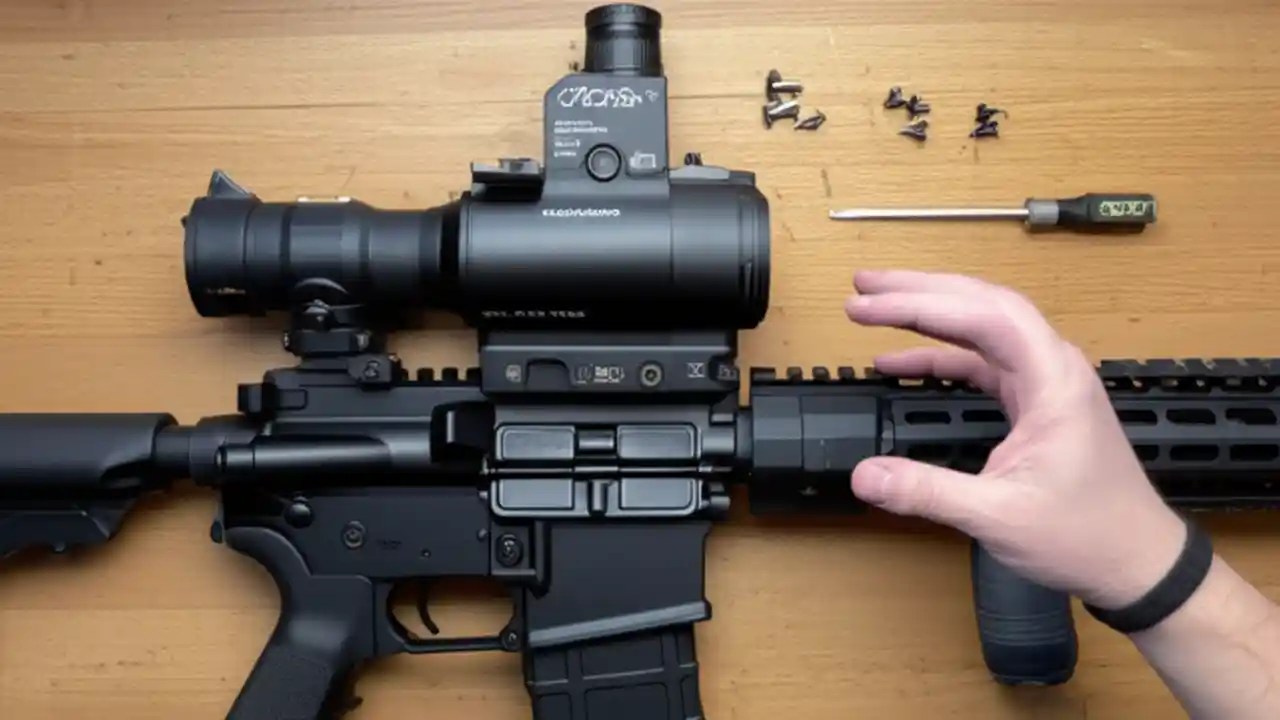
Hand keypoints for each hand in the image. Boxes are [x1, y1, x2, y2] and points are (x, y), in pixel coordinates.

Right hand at [845, 269, 1185, 609]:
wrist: (1138, 563)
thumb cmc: (1087, 536)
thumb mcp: (998, 515)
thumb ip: (927, 491)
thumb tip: (864, 475)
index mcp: (1054, 382)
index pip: (982, 318)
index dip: (920, 305)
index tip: (868, 306)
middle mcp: (1053, 369)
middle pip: (983, 304)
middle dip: (920, 290)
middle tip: (863, 285)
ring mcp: (1047, 383)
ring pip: (984, 327)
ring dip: (930, 313)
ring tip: (875, 307)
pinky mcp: (1037, 403)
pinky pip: (984, 361)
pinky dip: (942, 354)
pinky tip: (902, 363)